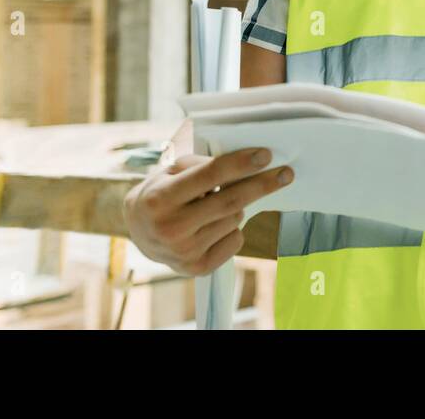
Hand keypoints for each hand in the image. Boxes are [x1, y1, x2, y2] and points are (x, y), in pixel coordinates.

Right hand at [122, 147, 293, 275]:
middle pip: (231, 201)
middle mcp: (171, 228)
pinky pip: (235, 241)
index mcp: (161, 198)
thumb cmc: (161, 192)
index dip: (240, 164)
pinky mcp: (197, 268)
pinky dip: (233, 228)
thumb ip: (201, 165)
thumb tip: (244, 164)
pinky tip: (213, 226)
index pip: (210, 175)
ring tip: (214, 205)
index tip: (266, 155)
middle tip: (287, 173)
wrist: (138, 232)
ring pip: (235, 219)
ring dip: (237, 207)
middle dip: (262, 185)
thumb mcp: (170, 171)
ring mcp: (184, 252)